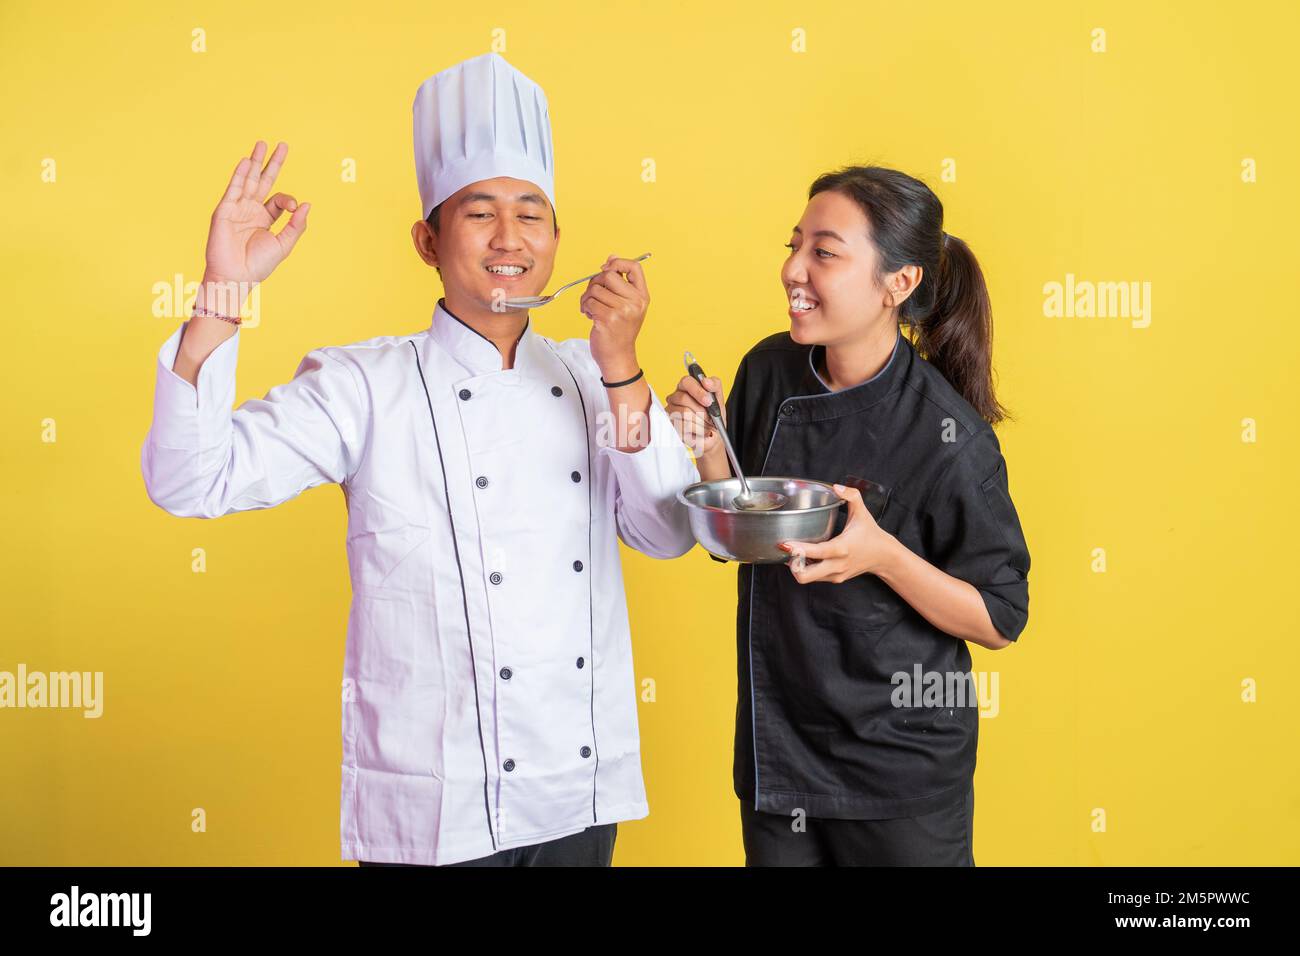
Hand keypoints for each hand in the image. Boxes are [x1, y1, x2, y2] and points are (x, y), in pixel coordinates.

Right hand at [203, 141, 309, 288]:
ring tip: (262, 144)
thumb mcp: (283, 245)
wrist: (236, 277)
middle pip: (263, 181)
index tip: (294, 210)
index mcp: (265, 219)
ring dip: (255, 162)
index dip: (289, 200)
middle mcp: (250, 210)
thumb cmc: (258, 265)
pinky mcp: (225, 210)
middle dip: (272, 164)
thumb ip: (296, 226)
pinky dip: (240, 175)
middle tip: (282, 145)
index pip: (279, 200)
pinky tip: (247, 161)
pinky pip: (233, 189)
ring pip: (247, 180)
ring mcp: (237, 208)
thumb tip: (308, 206)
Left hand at [580, 255, 648, 379]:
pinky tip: (591, 316)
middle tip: (594, 295)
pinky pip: (589, 302)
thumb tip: (611, 257)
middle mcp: (635, 302)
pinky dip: (585, 308)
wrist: (618, 356)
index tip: (606, 269)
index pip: (635, 267)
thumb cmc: (620, 330)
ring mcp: (622, 311)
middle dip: (595, 283)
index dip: (618, 263)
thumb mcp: (627, 305)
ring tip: (592, 309)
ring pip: (595, 289)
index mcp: (642, 296)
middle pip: (609, 275)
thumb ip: (620, 282)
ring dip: (587, 298)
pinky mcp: (608, 319)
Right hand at [666, 373, 725, 457]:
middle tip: (710, 417)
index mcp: (686, 387)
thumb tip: (706, 381)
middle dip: (701, 410)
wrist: (713, 436)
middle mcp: (675, 398)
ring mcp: (670, 412)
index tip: (709, 401)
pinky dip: (698, 430)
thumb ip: (714, 385)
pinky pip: (684, 426)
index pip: (686, 381)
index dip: (697, 391)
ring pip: (684, 413)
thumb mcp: (718, 398)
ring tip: (706, 424)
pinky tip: (701, 430)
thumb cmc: (713, 416)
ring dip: (701, 421)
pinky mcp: (671, 426)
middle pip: (683, 398)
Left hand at [780, 484, 896, 582]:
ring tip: (794, 551)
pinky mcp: (834, 579)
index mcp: (842, 548)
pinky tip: (806, 556)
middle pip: (805, 576)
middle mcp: (837, 564)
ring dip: (797, 567)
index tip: (785, 543)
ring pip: (807, 578)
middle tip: (786, 550)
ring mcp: (835, 574)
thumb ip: (851, 496)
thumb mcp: (862, 512)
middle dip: (791, 565)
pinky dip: (806, 569)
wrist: (884, 557)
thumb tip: (836, 486)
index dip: (798, 550)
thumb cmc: (871, 534)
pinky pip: (814, 578)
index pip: (817, 552)